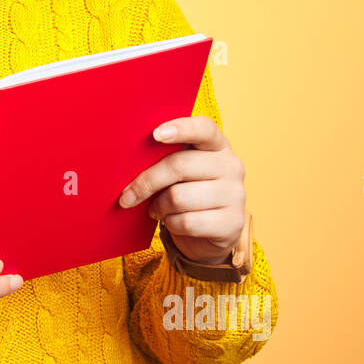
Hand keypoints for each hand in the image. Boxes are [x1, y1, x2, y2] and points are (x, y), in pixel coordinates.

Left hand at [117, 115, 246, 263]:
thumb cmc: (187, 193)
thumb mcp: (180, 172)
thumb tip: (128, 161)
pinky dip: (171, 224)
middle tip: (128, 196)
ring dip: (159, 207)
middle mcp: (232, 166)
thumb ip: (165, 158)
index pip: (204, 128)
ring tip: (157, 209)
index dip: (180, 129)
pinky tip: (173, 222)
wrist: (209, 234)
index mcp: (218, 145)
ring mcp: (235, 195)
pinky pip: (187, 222)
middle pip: (179, 166)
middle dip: (147, 183)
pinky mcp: (232, 222)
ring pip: (179, 197)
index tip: (155, 134)